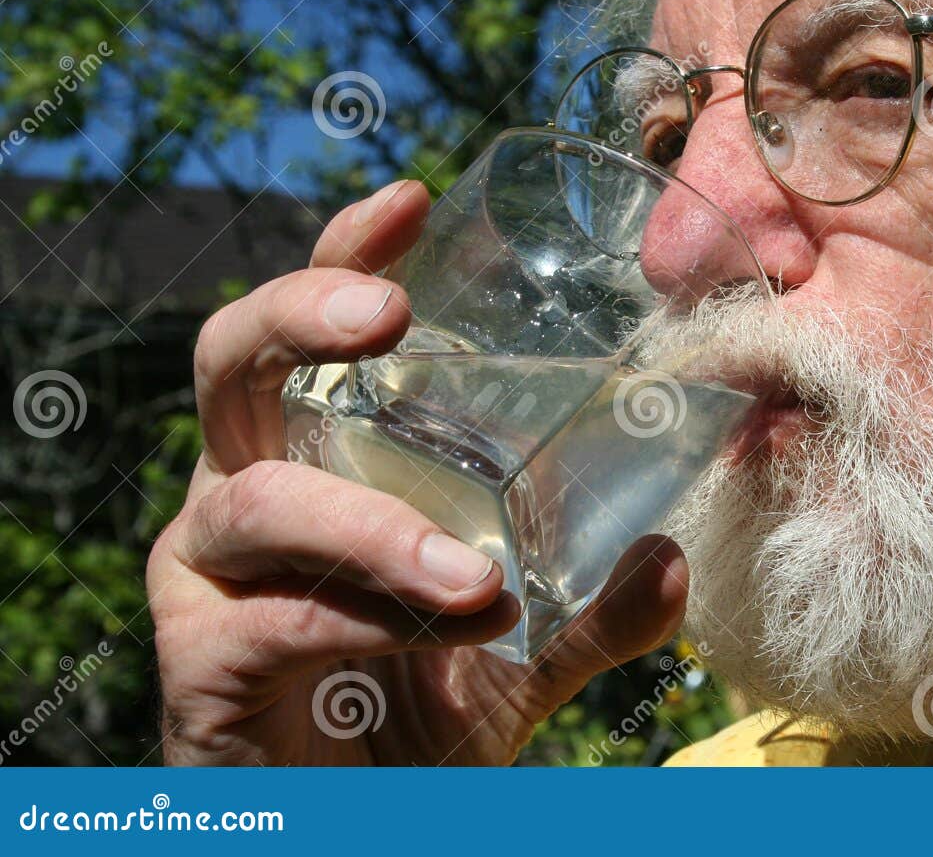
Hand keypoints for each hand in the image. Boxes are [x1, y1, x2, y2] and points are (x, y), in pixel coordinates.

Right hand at [149, 181, 688, 764]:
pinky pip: (269, 618)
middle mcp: (249, 488)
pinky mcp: (198, 660)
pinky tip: (445, 634)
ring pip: (255, 503)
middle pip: (233, 362)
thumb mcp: (529, 641)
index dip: (344, 250)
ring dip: (375, 532)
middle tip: (389, 314)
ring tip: (479, 579)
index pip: (314, 327)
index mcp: (322, 453)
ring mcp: (210, 573)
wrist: (362, 818)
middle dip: (302, 314)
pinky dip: (364, 621)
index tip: (410, 195)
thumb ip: (600, 602)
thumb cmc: (425, 696)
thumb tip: (676, 559)